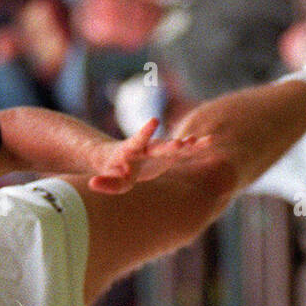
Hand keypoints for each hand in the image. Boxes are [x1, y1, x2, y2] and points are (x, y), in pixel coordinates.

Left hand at [89, 119, 213, 194]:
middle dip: (172, 145)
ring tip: (208, 141)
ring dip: (190, 145)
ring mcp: (158, 150)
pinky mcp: (167, 155)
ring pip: (175, 146)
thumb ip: (104, 182)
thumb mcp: (106, 177)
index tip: (154, 121)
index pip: (138, 139)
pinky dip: (197, 147)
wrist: (117, 157)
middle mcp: (147, 146)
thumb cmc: (111, 169)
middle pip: (160, 145)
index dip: (145, 132)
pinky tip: (213, 141)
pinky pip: (184, 151)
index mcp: (131, 148)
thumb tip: (92, 183)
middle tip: (184, 143)